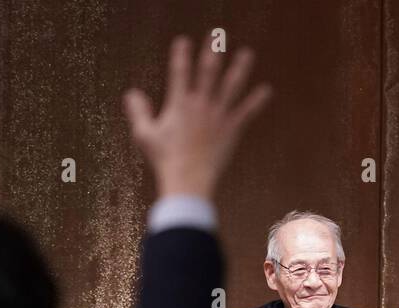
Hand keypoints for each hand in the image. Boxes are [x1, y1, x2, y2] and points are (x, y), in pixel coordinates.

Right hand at [122, 34, 271, 198]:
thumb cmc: (164, 160)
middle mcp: (200, 105)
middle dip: (211, 51)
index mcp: (179, 103)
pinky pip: (246, 112)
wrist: (188, 180)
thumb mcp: (144, 135)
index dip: (181, 55)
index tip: (183, 41)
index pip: (180, 72)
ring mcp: (218, 116)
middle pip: (208, 71)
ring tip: (247, 53)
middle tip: (216, 36)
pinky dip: (257, 101)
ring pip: (231, 86)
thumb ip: (139, 112)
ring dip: (240, 68)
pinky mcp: (232, 130)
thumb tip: (131, 94)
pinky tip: (266, 90)